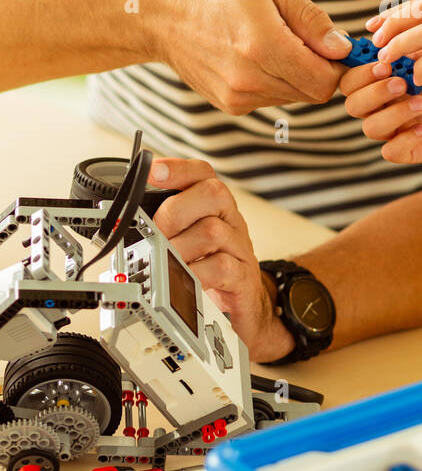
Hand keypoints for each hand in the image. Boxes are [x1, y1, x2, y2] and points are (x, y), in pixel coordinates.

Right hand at [141, 0, 351, 113]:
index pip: (324, 79)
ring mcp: (237, 96)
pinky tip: (258, 54)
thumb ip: (311, 20)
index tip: (336, 45)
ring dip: (298, 75)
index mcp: (261, 45)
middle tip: (309, 40)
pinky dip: (277, 80)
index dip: (339, 64)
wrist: (162, 11)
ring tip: (277, 41)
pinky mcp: (230, 105)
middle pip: (314, 93)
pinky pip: (273, 98)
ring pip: (295, 97)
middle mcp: (248, 79)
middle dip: (321, 69)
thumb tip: (342, 48)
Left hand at [147, 157, 293, 361]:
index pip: (202, 173)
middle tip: (157, 234)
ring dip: (180, 247)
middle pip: (212, 193)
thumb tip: (127, 219)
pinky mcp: (242, 275)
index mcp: (215, 206)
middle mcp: (230, 219)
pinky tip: (185, 279)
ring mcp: (239, 246)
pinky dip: (196, 273)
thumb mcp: (189, 239)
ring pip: (212, 230)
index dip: (178, 169)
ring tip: (167, 262)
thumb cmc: (211, 265)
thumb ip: (166, 225)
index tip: (153, 171)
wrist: (245, 301)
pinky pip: (221, 267)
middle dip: (175, 211)